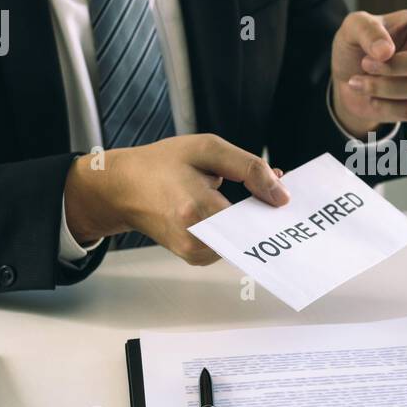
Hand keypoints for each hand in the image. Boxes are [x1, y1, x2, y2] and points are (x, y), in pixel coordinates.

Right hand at [64, 134, 288, 264]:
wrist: (124, 188)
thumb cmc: (161, 164)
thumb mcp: (207, 149)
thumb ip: (249, 168)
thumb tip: (281, 195)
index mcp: (196, 209)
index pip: (254, 216)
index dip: (271, 201)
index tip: (282, 190)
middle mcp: (195, 238)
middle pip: (252, 232)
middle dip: (265, 210)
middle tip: (270, 191)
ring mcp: (195, 253)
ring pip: (244, 240)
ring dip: (251, 218)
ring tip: (243, 194)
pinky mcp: (196, 258)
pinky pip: (231, 244)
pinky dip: (237, 227)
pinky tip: (231, 208)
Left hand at [331, 8, 406, 135]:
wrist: (347, 79)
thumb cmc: (357, 45)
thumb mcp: (353, 27)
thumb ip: (367, 30)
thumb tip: (387, 52)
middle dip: (395, 67)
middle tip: (366, 64)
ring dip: (382, 87)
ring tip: (358, 79)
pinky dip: (382, 105)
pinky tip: (366, 96)